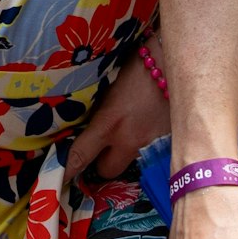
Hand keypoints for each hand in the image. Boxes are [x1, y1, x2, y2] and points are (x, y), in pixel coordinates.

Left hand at [62, 50, 170, 184]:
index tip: (58, 177)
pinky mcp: (169, 143)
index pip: (80, 156)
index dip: (66, 169)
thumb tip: (87, 124)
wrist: (179, 62)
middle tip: (104, 142)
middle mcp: (130, 140)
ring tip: (129, 128)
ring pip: (129, 162)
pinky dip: (146, 142)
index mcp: (109, 122)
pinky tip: (148, 123)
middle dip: (102, 160)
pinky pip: (149, 151)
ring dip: (125, 152)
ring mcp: (151, 145)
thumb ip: (100, 110)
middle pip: (107, 170)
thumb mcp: (111, 86)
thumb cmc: (139, 65)